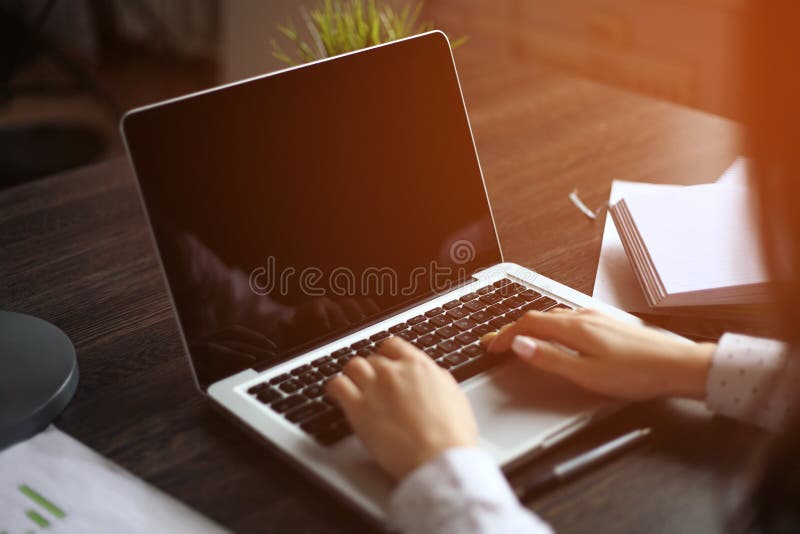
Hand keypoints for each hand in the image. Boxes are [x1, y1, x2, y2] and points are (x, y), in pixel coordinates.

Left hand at [325, 337, 476, 480]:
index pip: (393, 345)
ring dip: (353, 376)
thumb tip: (432, 375)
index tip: (385, 364)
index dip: (386, 355)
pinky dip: (335, 389)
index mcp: (419, 366)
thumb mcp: (455, 397)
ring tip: (354, 388)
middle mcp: (394, 372)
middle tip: (373, 385)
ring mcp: (374, 387)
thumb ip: (438, 380)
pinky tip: (338, 395)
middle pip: (372, 359)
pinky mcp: (357, 408)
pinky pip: (336, 386)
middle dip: (372, 371)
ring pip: (353, 366)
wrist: (439, 458)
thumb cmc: (451, 435)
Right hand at [483, 308, 714, 400]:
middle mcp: (584, 316)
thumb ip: (550, 359)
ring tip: (519, 339)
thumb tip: (520, 346)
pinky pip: (569, 318)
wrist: (679, 366)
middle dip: (513, 329)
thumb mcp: (586, 374)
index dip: (506, 335)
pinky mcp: (608, 323)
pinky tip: (555, 335)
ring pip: (554, 316)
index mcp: (575, 328)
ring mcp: (597, 318)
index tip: (491, 346)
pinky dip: (550, 326)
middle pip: (539, 317)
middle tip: (497, 342)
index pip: (528, 324)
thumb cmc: (637, 373)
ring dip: (531, 326)